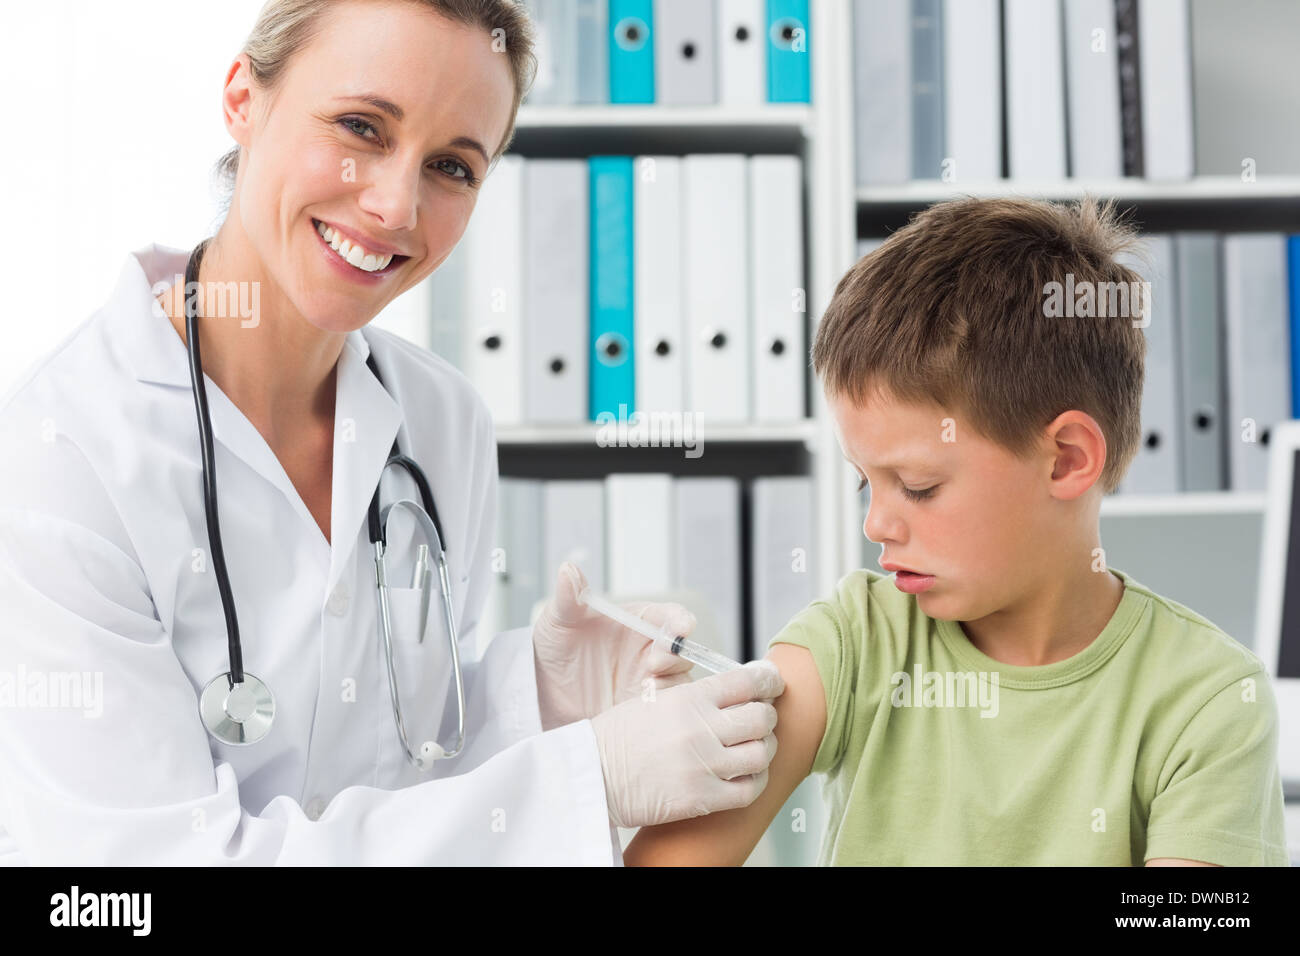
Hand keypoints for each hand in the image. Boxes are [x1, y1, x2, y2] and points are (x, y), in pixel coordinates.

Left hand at [532, 562, 695, 729]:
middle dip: (677, 655)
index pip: (671, 616)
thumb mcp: (558, 623)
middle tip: (654, 663)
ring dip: (670, 684)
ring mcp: (650, 681)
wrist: (544, 694)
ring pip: (680, 681)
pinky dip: (661, 709)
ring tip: (643, 689)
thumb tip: (568, 569)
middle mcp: (651, 650)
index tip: (681, 628)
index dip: (681, 621)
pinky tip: (640, 708)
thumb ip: (568, 599)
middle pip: (683, 650)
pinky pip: (666, 709)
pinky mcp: (645, 709)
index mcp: (639, 622)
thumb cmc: (555, 650)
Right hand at [591, 661, 784, 827]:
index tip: (772, 684)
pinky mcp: (701, 798)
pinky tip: (745, 775)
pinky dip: (755, 781)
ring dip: (763, 750)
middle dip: (766, 717)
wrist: (592, 775)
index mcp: (688, 698)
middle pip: (762, 717)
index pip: (748, 681)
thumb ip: (696, 695)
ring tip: (752, 748)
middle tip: (759, 720)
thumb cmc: (620, 736)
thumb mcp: (655, 699)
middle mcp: (700, 729)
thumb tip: (738, 691)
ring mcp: (702, 765)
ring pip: (761, 753)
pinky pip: (749, 789)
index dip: (768, 680)